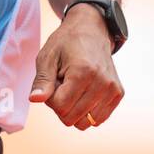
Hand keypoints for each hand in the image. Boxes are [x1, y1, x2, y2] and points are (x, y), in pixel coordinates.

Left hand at [28, 2, 123, 128]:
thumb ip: (42, 81)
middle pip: (71, 118)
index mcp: (83, 72)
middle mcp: (102, 83)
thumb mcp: (48, 57)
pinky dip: (87, 111)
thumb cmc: (66, 43)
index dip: (50, 98)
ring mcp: (112, 90)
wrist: (92, 31)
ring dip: (74, 109)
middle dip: (62, 105)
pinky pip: (97, 119)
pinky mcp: (118, 94)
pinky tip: (85, 92)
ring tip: (74, 88)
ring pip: (84, 123)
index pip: (60, 107)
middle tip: (63, 84)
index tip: (53, 82)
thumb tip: (35, 99)